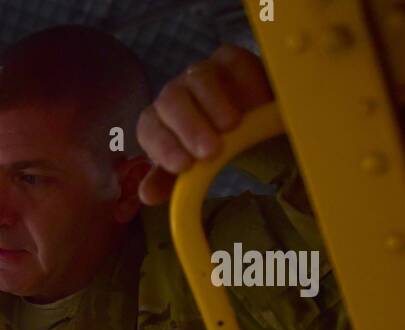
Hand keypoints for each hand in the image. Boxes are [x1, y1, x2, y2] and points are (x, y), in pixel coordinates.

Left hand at [137, 45, 273, 205]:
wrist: (253, 126)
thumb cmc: (214, 149)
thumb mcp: (194, 168)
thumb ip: (170, 181)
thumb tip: (147, 194)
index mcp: (160, 122)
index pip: (149, 129)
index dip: (162, 147)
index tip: (184, 166)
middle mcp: (177, 94)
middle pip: (170, 101)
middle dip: (188, 126)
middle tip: (210, 151)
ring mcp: (204, 74)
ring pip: (199, 78)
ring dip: (214, 103)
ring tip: (232, 126)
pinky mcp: (233, 60)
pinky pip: (234, 63)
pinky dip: (245, 82)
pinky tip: (258, 103)